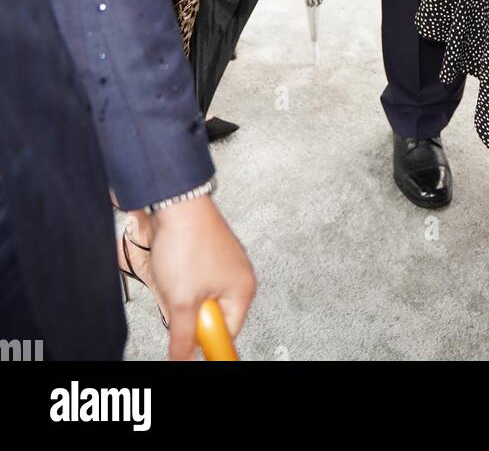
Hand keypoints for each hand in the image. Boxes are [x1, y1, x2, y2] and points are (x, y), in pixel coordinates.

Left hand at [146, 196, 255, 360]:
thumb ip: (183, 339)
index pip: (226, 332)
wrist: (174, 202)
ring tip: (172, 276)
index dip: (204, 338)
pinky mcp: (206, 252)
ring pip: (196, 298)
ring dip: (179, 295)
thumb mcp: (181, 301)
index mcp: (243, 289)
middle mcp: (237, 275)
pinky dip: (177, 280)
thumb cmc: (187, 241)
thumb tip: (183, 361)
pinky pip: (191, 280)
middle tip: (178, 297)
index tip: (188, 343)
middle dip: (187, 313)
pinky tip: (171, 266)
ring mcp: (222, 262)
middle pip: (210, 315)